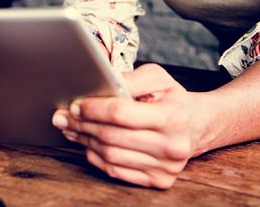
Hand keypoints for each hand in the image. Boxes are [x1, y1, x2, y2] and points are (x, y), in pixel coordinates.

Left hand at [51, 63, 200, 188]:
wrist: (197, 125)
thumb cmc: (172, 98)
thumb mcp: (157, 77)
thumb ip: (130, 78)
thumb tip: (101, 84)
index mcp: (172, 117)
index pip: (121, 113)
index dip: (93, 109)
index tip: (75, 104)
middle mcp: (172, 146)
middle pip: (112, 136)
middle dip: (82, 125)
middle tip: (62, 116)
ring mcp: (166, 167)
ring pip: (111, 155)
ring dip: (85, 141)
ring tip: (71, 129)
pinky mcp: (159, 180)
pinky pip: (117, 171)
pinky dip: (96, 157)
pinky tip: (87, 144)